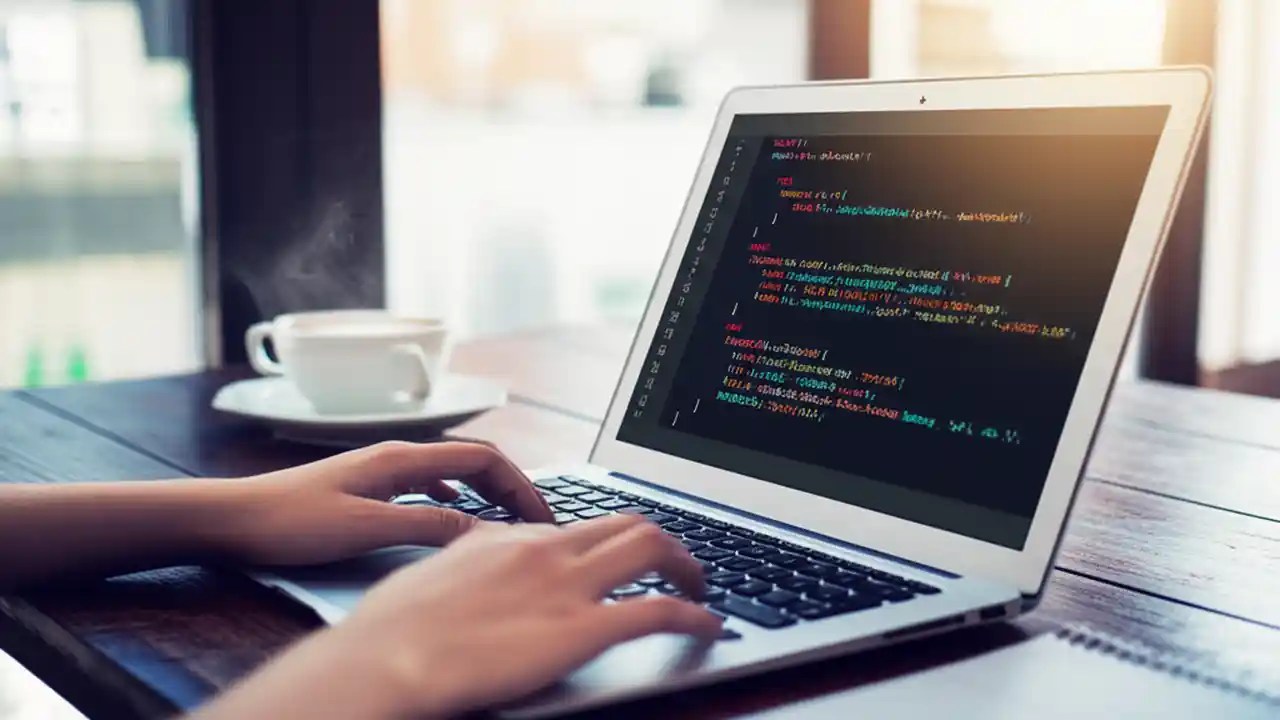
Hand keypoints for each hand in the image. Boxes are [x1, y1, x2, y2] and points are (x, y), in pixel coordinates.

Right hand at [194, 514, 720, 719]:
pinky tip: (707, 625)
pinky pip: (657, 611)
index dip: (610, 542)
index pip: (580, 525)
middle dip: (665, 542)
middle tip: (679, 566)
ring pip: (651, 547)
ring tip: (701, 588)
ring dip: (688, 565)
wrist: (385, 659)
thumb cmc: (392, 629)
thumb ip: (468, 562)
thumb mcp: (433, 574)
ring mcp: (566, 585)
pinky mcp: (581, 628)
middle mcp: (546, 548)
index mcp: (510, 537)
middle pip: (627, 521)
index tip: (623, 558)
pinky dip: (693, 615)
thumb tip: (476, 559)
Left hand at [217, 441, 553, 565]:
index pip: (483, 458)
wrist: (232, 518)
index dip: (521, 485)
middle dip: (512, 486)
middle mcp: (397, 456)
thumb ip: (428, 525)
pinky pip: (429, 484)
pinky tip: (456, 516)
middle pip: (474, 460)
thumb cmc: (291, 521)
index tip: (543, 516)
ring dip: (486, 491)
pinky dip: (457, 497)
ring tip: (508, 521)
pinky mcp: (369, 487)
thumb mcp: (367, 528)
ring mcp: (383, 469)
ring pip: (453, 472)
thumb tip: (483, 531)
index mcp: (402, 458)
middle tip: (537, 522)